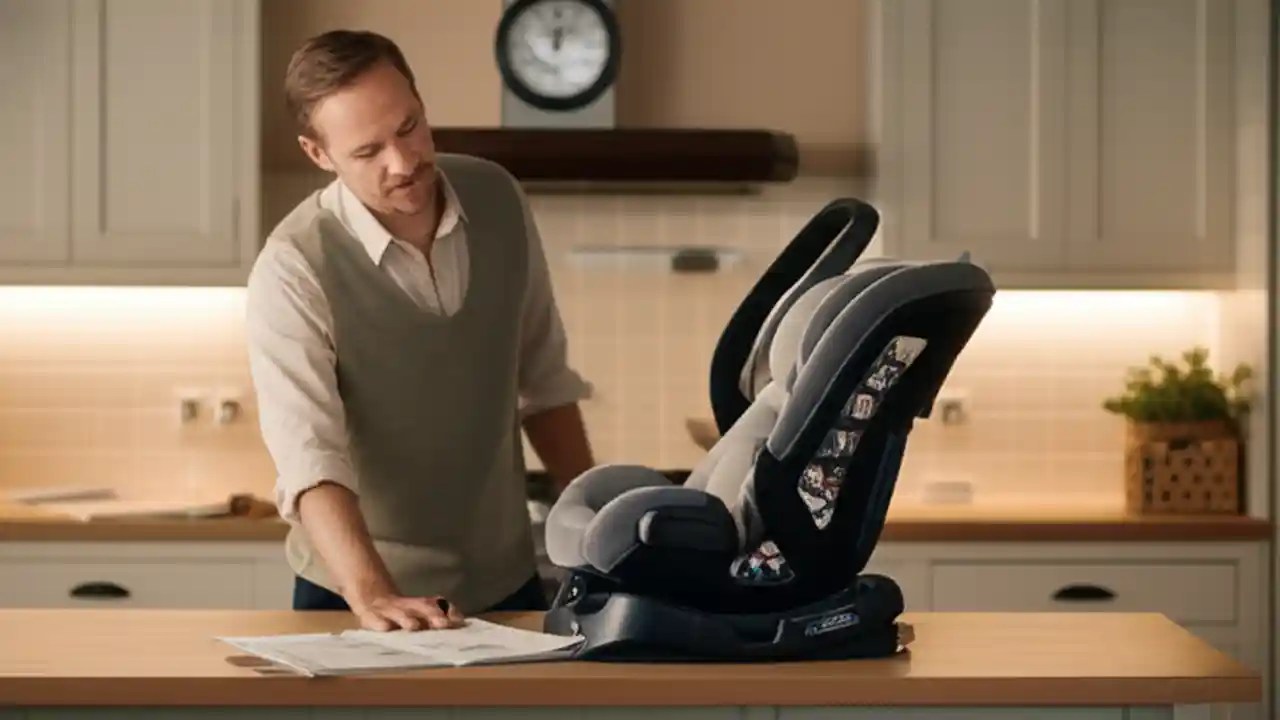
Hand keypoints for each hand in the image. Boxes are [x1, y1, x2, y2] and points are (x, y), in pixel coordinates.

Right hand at [349, 592, 464, 631]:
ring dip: (406, 619)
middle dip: (432, 615)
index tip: (459, 622)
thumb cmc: (400, 611)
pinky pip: (374, 619)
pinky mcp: (369, 616)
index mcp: (420, 606)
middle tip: (443, 624)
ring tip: (413, 626)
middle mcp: (406, 606)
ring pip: (398, 613)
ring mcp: (387, 610)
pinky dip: (379, 623)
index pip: (438, 606)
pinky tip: (385, 628)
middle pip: (421, 607)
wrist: (370, 597)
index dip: (448, 612)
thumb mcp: (418, 613)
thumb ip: (439, 616)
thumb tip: (460, 621)